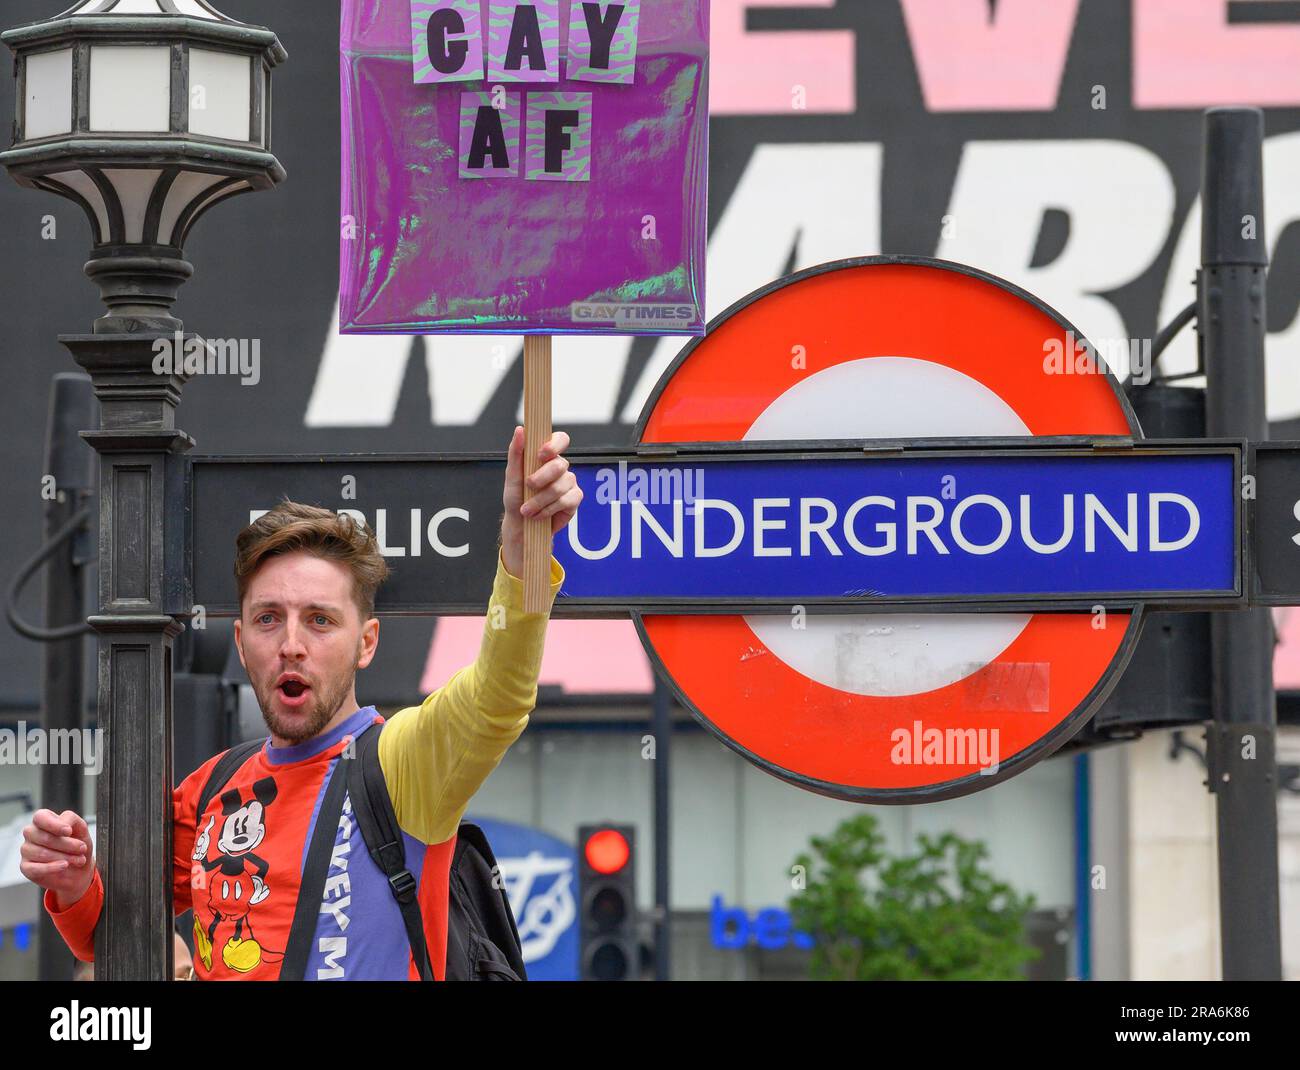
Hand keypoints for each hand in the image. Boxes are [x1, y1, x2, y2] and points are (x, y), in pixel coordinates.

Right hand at [20, 809, 94, 909]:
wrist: (78, 870)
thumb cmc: (78, 846)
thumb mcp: (81, 829)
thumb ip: (72, 820)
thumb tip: (63, 824)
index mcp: (43, 820)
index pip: (40, 817)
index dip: (53, 824)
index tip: (69, 831)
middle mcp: (31, 833)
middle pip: (44, 837)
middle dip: (67, 844)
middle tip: (82, 848)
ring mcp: (27, 850)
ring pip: (41, 853)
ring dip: (64, 857)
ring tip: (79, 859)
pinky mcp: (26, 867)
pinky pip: (35, 868)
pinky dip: (52, 867)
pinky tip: (64, 865)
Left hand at [501, 426, 582, 577]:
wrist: (520, 524)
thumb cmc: (516, 497)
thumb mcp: (512, 474)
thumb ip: (516, 452)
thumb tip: (520, 430)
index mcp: (547, 456)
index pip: (561, 439)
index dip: (554, 444)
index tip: (540, 455)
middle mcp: (560, 467)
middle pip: (559, 465)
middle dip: (540, 479)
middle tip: (527, 486)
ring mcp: (570, 482)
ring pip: (559, 487)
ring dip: (539, 500)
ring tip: (527, 510)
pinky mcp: (575, 499)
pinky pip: (565, 501)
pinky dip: (548, 509)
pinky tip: (539, 515)